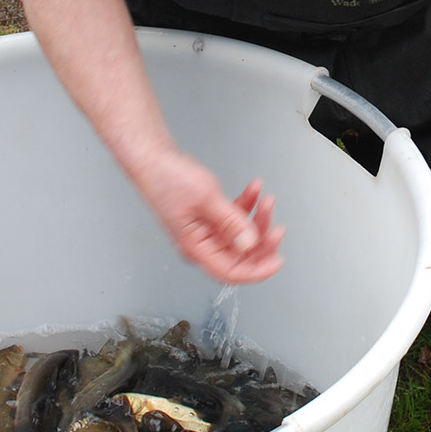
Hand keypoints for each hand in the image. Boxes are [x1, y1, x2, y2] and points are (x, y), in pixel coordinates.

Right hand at [137, 152, 285, 282]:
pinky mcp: (208, 217)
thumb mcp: (207, 200)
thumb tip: (250, 243)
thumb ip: (231, 222)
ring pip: (240, 235)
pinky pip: (234, 217)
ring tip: (265, 199)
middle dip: (262, 240)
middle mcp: (201, 244)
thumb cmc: (167, 179)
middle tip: (277, 228)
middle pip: (240, 255)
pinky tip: (254, 191)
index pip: (231, 272)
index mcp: (195, 248)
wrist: (153, 159)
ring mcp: (205, 231)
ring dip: (257, 218)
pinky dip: (246, 205)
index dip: (257, 270)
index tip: (277, 260)